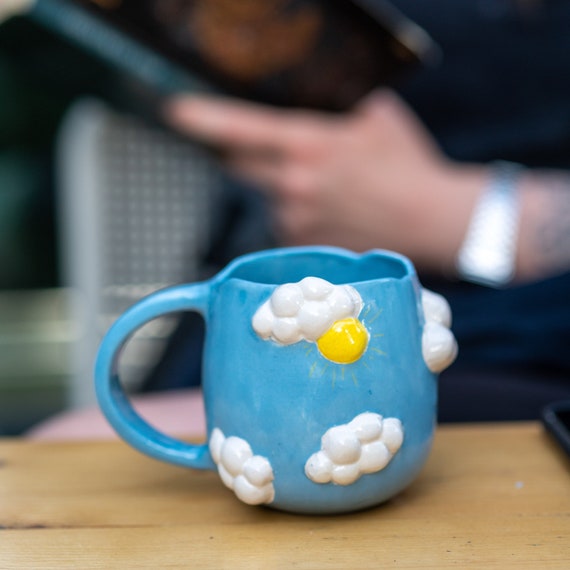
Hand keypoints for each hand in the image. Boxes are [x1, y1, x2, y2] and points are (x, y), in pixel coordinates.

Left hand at [165, 90, 486, 274]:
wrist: (429, 219)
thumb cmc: (408, 167)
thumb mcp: (379, 120)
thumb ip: (344, 114)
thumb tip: (337, 116)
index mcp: (307, 144)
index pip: (241, 128)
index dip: (204, 119)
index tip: (176, 112)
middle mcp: (292, 183)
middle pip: (242, 167)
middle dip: (247, 158)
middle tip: (283, 159)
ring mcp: (295, 219)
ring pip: (272, 199)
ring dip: (288, 193)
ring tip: (334, 195)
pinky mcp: (303, 245)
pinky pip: (289, 226)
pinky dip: (302, 218)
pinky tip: (336, 216)